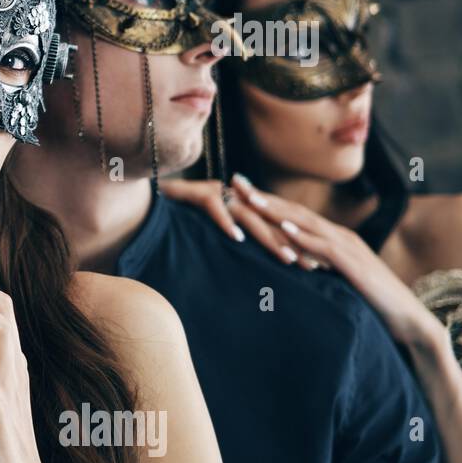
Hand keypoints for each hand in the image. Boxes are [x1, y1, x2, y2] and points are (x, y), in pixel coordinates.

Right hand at [160, 176, 327, 269]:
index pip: (273, 227)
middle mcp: (232, 198)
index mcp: (239, 207)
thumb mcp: (208, 237)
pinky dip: (225, 222)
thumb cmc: (174, 221)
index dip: (294, 245)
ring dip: (268, 237)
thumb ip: (230, 246)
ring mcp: (215, 193)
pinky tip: (237, 239)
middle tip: (313, 267)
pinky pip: (213, 208)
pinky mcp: (194, 193)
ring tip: (287, 258)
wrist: (146, 199)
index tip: (316, 266)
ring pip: (247, 216)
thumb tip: (248, 269)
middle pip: (268, 222)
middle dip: (292, 244)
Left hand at [227, 179, 441, 348]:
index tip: (239, 191)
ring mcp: (347, 248)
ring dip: (278, 211)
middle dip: (265, 197)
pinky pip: (324, 248)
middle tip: (236, 183)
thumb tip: (288, 264)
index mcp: (332, 239)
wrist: (405, 317)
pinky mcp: (353, 264)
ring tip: (252, 200)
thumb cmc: (367, 300)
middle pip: (296, 212)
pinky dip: (303, 237)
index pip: (294, 215)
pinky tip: (284, 229)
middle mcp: (339, 236)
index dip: (267, 202)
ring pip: (307, 224)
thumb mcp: (333, 279)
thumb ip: (313, 267)